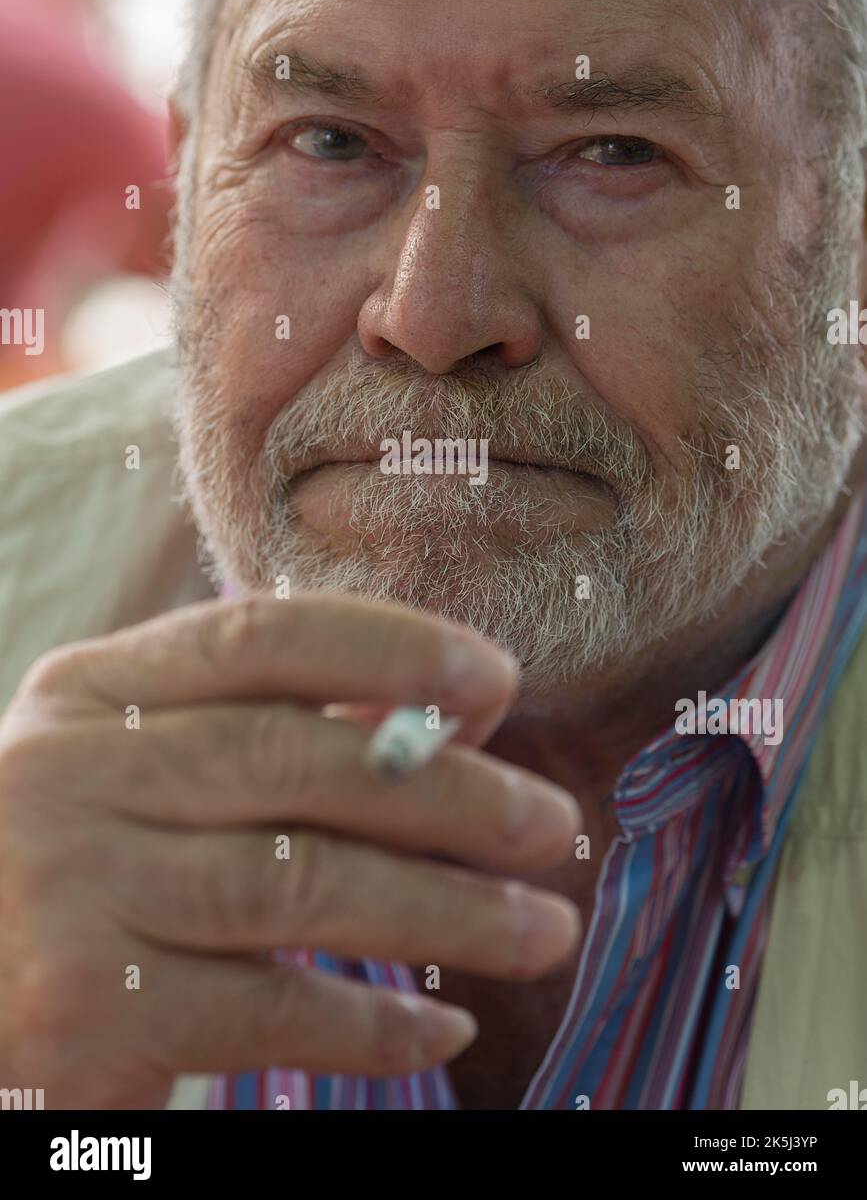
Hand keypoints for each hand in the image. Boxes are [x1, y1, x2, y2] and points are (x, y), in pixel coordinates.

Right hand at [0, 594, 580, 1107]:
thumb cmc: (69, 861)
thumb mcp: (131, 766)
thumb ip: (257, 730)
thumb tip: (439, 719)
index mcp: (93, 691)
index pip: (263, 639)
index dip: (395, 649)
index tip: (496, 679)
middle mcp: (74, 774)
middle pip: (298, 762)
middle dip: (448, 792)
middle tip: (549, 823)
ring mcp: (74, 890)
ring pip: (299, 883)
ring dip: (446, 911)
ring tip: (541, 928)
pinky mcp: (85, 1011)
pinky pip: (267, 1010)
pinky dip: (372, 1025)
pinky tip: (441, 1030)